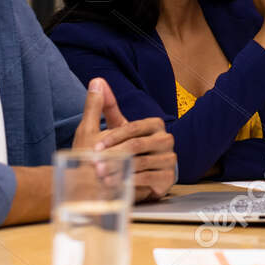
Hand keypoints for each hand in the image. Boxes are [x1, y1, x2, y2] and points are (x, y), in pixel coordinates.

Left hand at [72, 79, 177, 202]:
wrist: (126, 179)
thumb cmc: (117, 151)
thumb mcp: (111, 128)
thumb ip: (106, 105)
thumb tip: (97, 80)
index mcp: (154, 125)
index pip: (133, 128)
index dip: (113, 137)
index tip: (95, 148)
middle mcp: (165, 139)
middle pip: (138, 145)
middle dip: (115, 156)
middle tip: (96, 166)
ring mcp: (169, 158)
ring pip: (142, 163)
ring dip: (119, 171)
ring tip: (102, 177)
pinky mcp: (168, 177)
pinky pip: (150, 178)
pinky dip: (130, 181)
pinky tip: (116, 185)